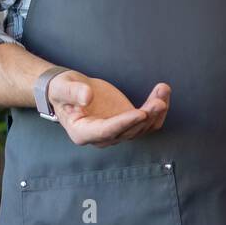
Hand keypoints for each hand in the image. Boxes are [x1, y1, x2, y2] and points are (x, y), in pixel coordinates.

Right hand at [44, 70, 170, 147]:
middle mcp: (102, 137)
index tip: (141, 113)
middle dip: (146, 116)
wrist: (70, 90)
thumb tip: (87, 97)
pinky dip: (157, 108)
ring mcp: (116, 131)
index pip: (106, 131)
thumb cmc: (62, 90)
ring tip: (163, 90)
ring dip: (156, 111)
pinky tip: (162, 92)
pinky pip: (146, 121)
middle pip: (128, 132)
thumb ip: (73, 92)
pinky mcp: (127, 122)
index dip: (125, 123)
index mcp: (82, 132)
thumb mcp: (62, 87)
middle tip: (159, 100)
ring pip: (142, 128)